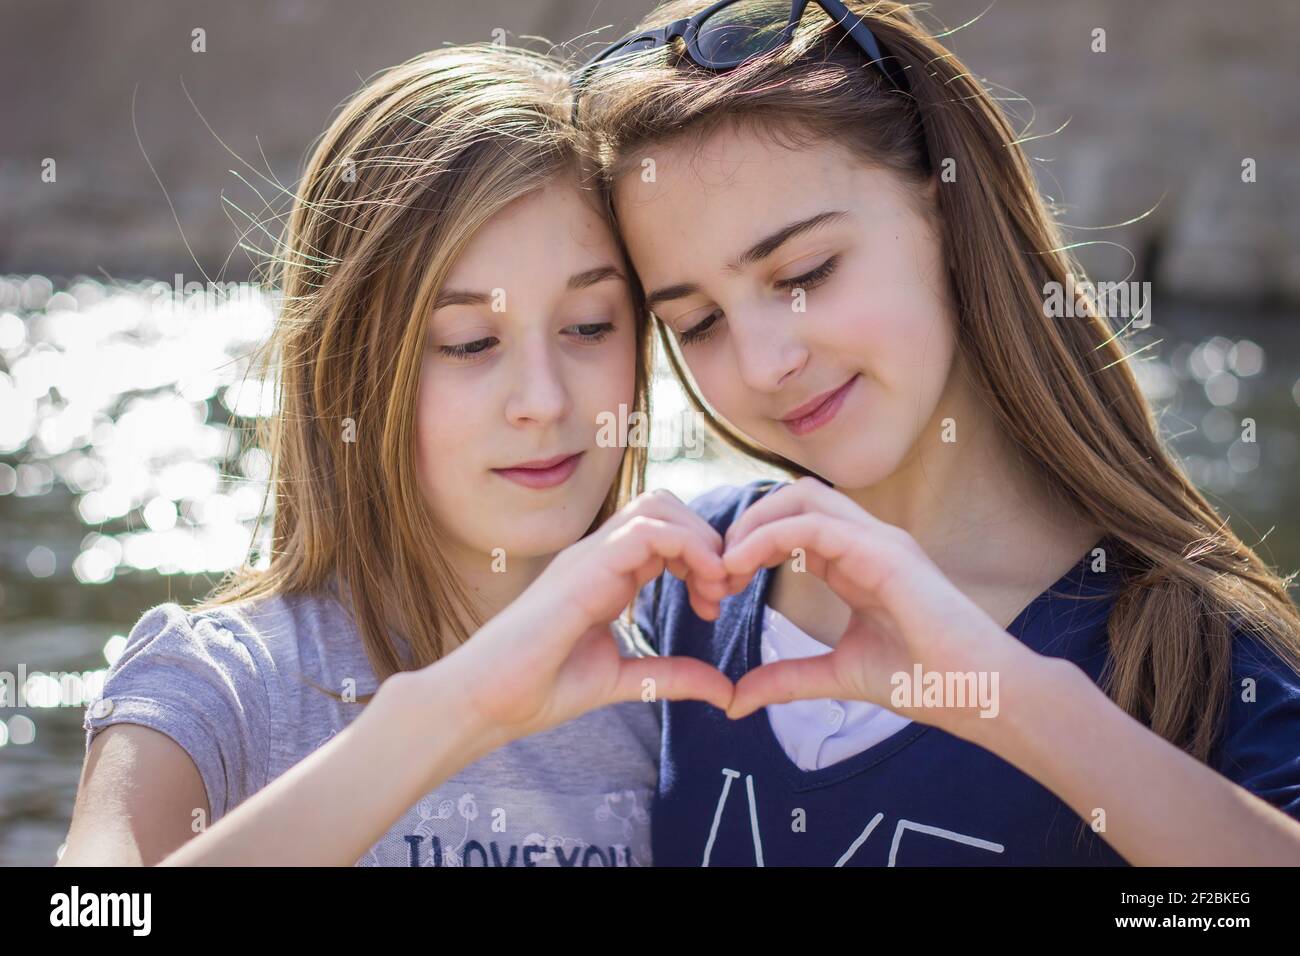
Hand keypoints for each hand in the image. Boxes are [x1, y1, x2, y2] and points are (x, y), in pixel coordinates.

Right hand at [436, 489, 733, 747]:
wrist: (486, 702)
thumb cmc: (538, 689)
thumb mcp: (623, 680)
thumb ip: (672, 676)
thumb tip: (725, 690)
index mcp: (607, 574)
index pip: (665, 532)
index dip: (703, 557)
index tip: (716, 605)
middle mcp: (598, 556)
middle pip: (666, 506)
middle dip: (708, 540)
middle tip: (722, 591)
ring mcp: (588, 557)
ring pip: (658, 507)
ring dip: (700, 540)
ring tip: (714, 587)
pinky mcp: (584, 568)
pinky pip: (645, 531)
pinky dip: (687, 547)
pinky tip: (703, 585)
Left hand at [720, 478, 1036, 739]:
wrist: (982, 696)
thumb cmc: (927, 682)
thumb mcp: (837, 675)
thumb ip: (788, 678)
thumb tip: (734, 700)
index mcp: (856, 560)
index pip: (793, 524)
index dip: (749, 543)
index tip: (718, 583)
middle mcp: (867, 540)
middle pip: (793, 497)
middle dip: (746, 523)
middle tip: (715, 568)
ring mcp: (880, 541)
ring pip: (802, 497)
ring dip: (754, 524)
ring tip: (724, 564)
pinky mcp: (887, 553)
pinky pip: (816, 525)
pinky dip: (771, 536)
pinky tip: (741, 565)